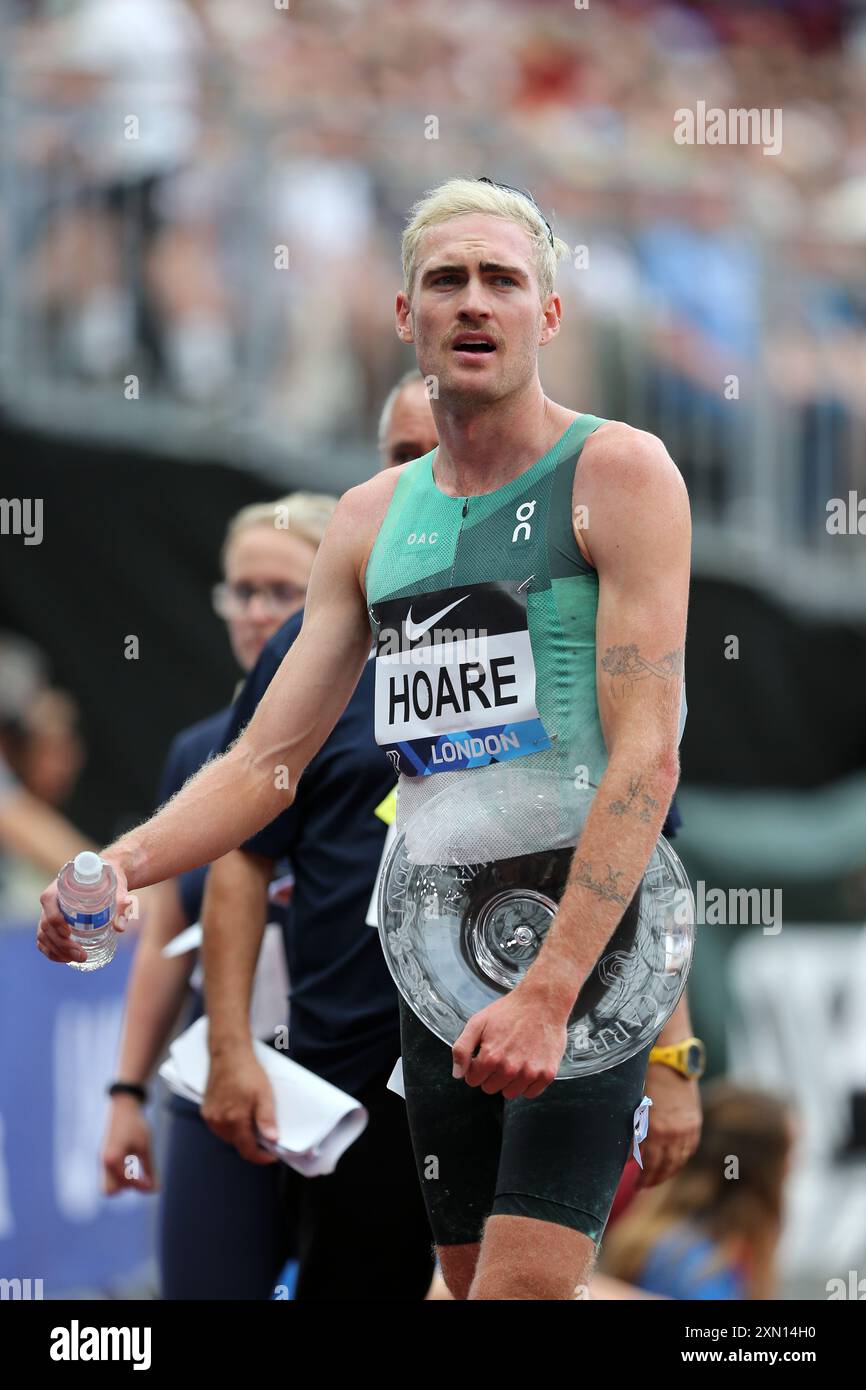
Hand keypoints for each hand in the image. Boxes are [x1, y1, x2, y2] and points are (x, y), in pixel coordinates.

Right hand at [36, 855, 134, 964]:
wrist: (104, 875)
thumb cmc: (108, 878)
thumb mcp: (116, 886)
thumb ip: (120, 904)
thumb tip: (119, 927)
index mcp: (59, 887)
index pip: (50, 905)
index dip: (56, 921)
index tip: (69, 932)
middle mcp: (50, 901)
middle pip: (46, 925)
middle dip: (62, 944)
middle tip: (82, 955)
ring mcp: (49, 913)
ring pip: (43, 936)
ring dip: (57, 951)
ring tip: (79, 958)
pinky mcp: (53, 924)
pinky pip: (44, 941)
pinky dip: (52, 952)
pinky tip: (66, 959)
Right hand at [102, 1095, 157, 1193]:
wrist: (124, 1107)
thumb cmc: (135, 1125)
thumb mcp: (145, 1146)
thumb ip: (150, 1169)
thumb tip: (155, 1190)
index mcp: (112, 1158)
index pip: (126, 1182)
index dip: (142, 1185)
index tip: (153, 1183)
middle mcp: (104, 1162)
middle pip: (110, 1191)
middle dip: (126, 1187)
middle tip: (140, 1176)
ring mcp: (103, 1160)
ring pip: (108, 1185)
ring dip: (124, 1182)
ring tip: (137, 1167)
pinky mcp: (105, 1158)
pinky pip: (111, 1176)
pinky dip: (122, 1175)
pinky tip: (133, 1162)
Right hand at [201, 1045, 278, 1164]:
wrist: (228, 1054)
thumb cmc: (247, 1072)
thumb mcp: (264, 1094)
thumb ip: (267, 1119)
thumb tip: (273, 1140)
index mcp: (235, 1119)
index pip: (247, 1150)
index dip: (261, 1156)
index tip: (272, 1154)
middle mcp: (219, 1122)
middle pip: (238, 1144)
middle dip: (252, 1144)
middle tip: (265, 1135)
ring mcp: (210, 1117)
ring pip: (228, 1136)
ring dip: (240, 1135)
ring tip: (253, 1123)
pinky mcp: (206, 1111)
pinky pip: (219, 1127)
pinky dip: (230, 1126)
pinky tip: (238, 1115)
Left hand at [452, 988, 567, 1098]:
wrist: (542, 1002)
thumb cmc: (509, 1011)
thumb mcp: (477, 1022)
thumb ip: (462, 1049)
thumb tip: (458, 1074)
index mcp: (490, 1058)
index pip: (473, 1080)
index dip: (476, 1068)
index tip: (484, 1056)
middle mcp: (510, 1069)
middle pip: (491, 1088)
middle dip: (491, 1075)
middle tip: (501, 1054)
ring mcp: (530, 1073)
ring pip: (510, 1094)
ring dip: (509, 1081)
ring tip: (514, 1059)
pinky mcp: (547, 1074)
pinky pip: (530, 1093)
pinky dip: (527, 1084)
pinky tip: (527, 1064)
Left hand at [636, 1063, 701, 1187]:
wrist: (669, 1059)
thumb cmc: (644, 1078)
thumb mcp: (634, 1105)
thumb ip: (634, 1130)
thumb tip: (628, 1151)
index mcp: (652, 1128)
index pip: (647, 1163)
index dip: (641, 1176)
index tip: (635, 1184)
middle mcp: (672, 1132)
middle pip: (663, 1166)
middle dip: (652, 1179)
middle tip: (643, 1186)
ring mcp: (686, 1128)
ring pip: (678, 1161)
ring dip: (667, 1173)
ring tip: (657, 1179)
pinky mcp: (695, 1122)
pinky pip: (689, 1149)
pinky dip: (681, 1159)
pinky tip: (673, 1164)